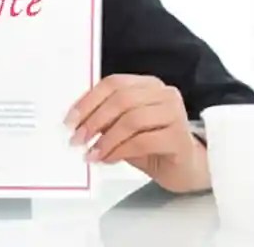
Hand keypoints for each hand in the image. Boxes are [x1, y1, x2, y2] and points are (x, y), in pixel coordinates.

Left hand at [65, 74, 208, 192]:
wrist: (183, 169)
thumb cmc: (151, 146)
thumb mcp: (122, 128)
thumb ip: (105, 119)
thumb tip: (76, 122)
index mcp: (147, 84)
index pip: (113, 83)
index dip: (88, 101)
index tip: (70, 120)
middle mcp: (164, 94)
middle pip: (122, 99)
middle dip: (95, 120)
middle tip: (78, 139)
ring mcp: (175, 114)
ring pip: (133, 119)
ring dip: (107, 139)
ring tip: (92, 153)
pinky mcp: (180, 138)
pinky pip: (144, 141)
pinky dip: (121, 150)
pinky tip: (108, 159)